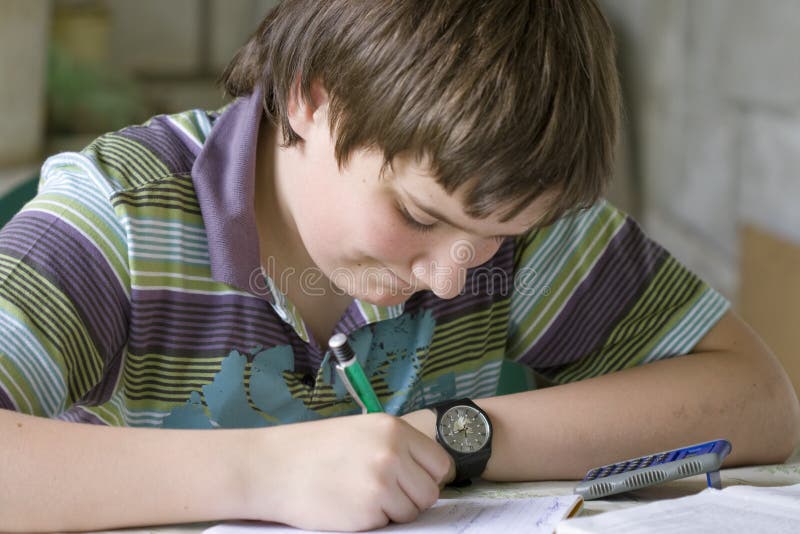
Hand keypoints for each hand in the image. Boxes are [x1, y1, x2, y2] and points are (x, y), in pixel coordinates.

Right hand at [242, 413, 451, 531]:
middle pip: (430, 492)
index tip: (415, 481)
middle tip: (385, 492)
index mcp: (393, 429)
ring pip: (412, 512)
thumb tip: (429, 473)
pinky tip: (348, 505)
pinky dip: (372, 521)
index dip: (429, 476)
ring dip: (393, 511)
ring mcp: (380, 485)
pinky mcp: (366, 514)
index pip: (440, 463)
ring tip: (361, 495)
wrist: (271, 467)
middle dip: (412, 498)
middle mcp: (392, 454)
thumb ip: (396, 447)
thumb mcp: (361, 431)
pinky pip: (387, 525)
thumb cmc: (313, 449)